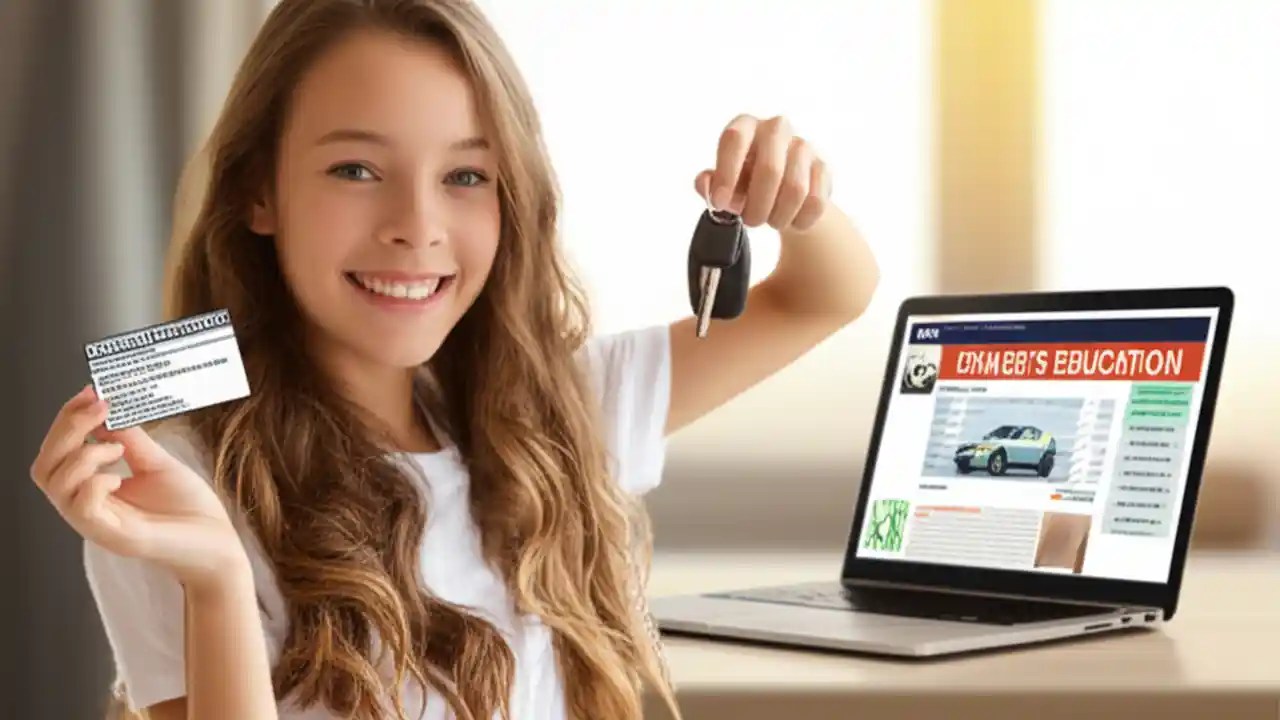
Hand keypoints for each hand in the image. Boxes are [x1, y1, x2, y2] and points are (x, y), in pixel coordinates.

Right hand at [30, 385, 246, 590]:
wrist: (218, 544)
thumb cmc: (189, 509)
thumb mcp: (157, 463)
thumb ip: (131, 439)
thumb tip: (110, 409)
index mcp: (92, 489)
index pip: (57, 453)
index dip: (66, 420)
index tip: (90, 392)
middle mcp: (86, 507)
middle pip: (44, 467)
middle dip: (65, 430)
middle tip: (99, 408)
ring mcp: (97, 524)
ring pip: (55, 485)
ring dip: (82, 454)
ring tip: (116, 449)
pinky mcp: (115, 536)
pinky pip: (82, 507)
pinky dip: (95, 482)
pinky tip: (120, 476)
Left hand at [695, 114, 832, 231]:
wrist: (780, 192)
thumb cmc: (744, 183)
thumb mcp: (722, 184)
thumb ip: (709, 184)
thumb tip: (705, 184)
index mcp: (745, 126)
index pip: (734, 139)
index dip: (726, 174)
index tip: (720, 204)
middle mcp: (776, 128)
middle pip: (770, 169)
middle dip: (757, 206)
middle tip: (750, 222)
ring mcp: (803, 146)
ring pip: (795, 190)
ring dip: (779, 216)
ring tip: (770, 220)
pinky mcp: (822, 167)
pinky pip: (815, 202)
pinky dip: (800, 221)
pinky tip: (791, 220)